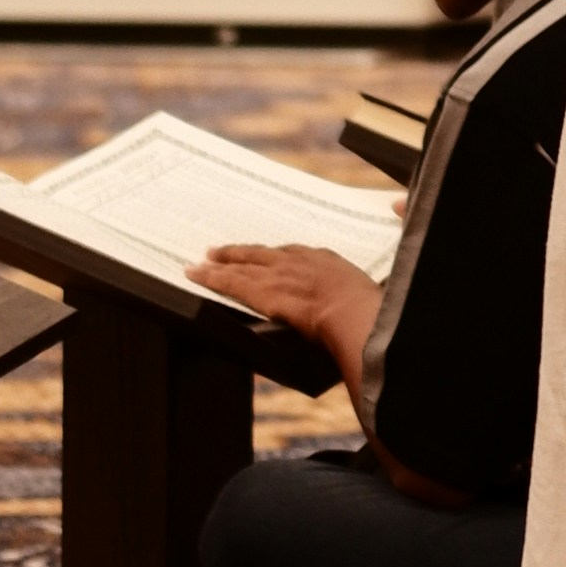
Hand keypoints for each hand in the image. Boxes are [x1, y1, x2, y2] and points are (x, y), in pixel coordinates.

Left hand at [191, 242, 377, 389]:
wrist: (356, 314)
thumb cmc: (368, 310)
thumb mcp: (367, 293)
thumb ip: (355, 294)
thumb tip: (356, 300)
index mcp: (323, 260)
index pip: (291, 254)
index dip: (273, 256)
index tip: (264, 256)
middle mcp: (297, 261)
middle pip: (260, 254)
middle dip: (240, 253)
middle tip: (219, 251)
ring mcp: (278, 274)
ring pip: (240, 266)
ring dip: (219, 264)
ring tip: (201, 263)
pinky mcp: (262, 291)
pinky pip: (229, 282)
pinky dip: (210, 277)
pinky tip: (196, 274)